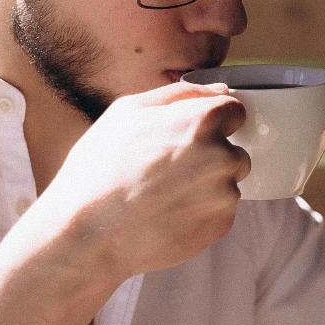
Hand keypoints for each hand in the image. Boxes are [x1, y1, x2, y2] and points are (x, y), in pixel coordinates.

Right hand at [38, 81, 248, 277]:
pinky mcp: (220, 226)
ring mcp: (224, 195)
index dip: (213, 121)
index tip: (190, 135)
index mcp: (202, 122)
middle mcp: (222, 156)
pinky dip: (200, 212)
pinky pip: (220, 212)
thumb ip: (180, 95)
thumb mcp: (127, 112)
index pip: (235, 112)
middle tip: (166, 170)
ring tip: (163, 195)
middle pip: (234, 150)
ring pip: (227, 183)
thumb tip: (219, 90)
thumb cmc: (101, 169)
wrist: (89, 233)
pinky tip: (167, 214)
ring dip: (205, 187)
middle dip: (210, 157)